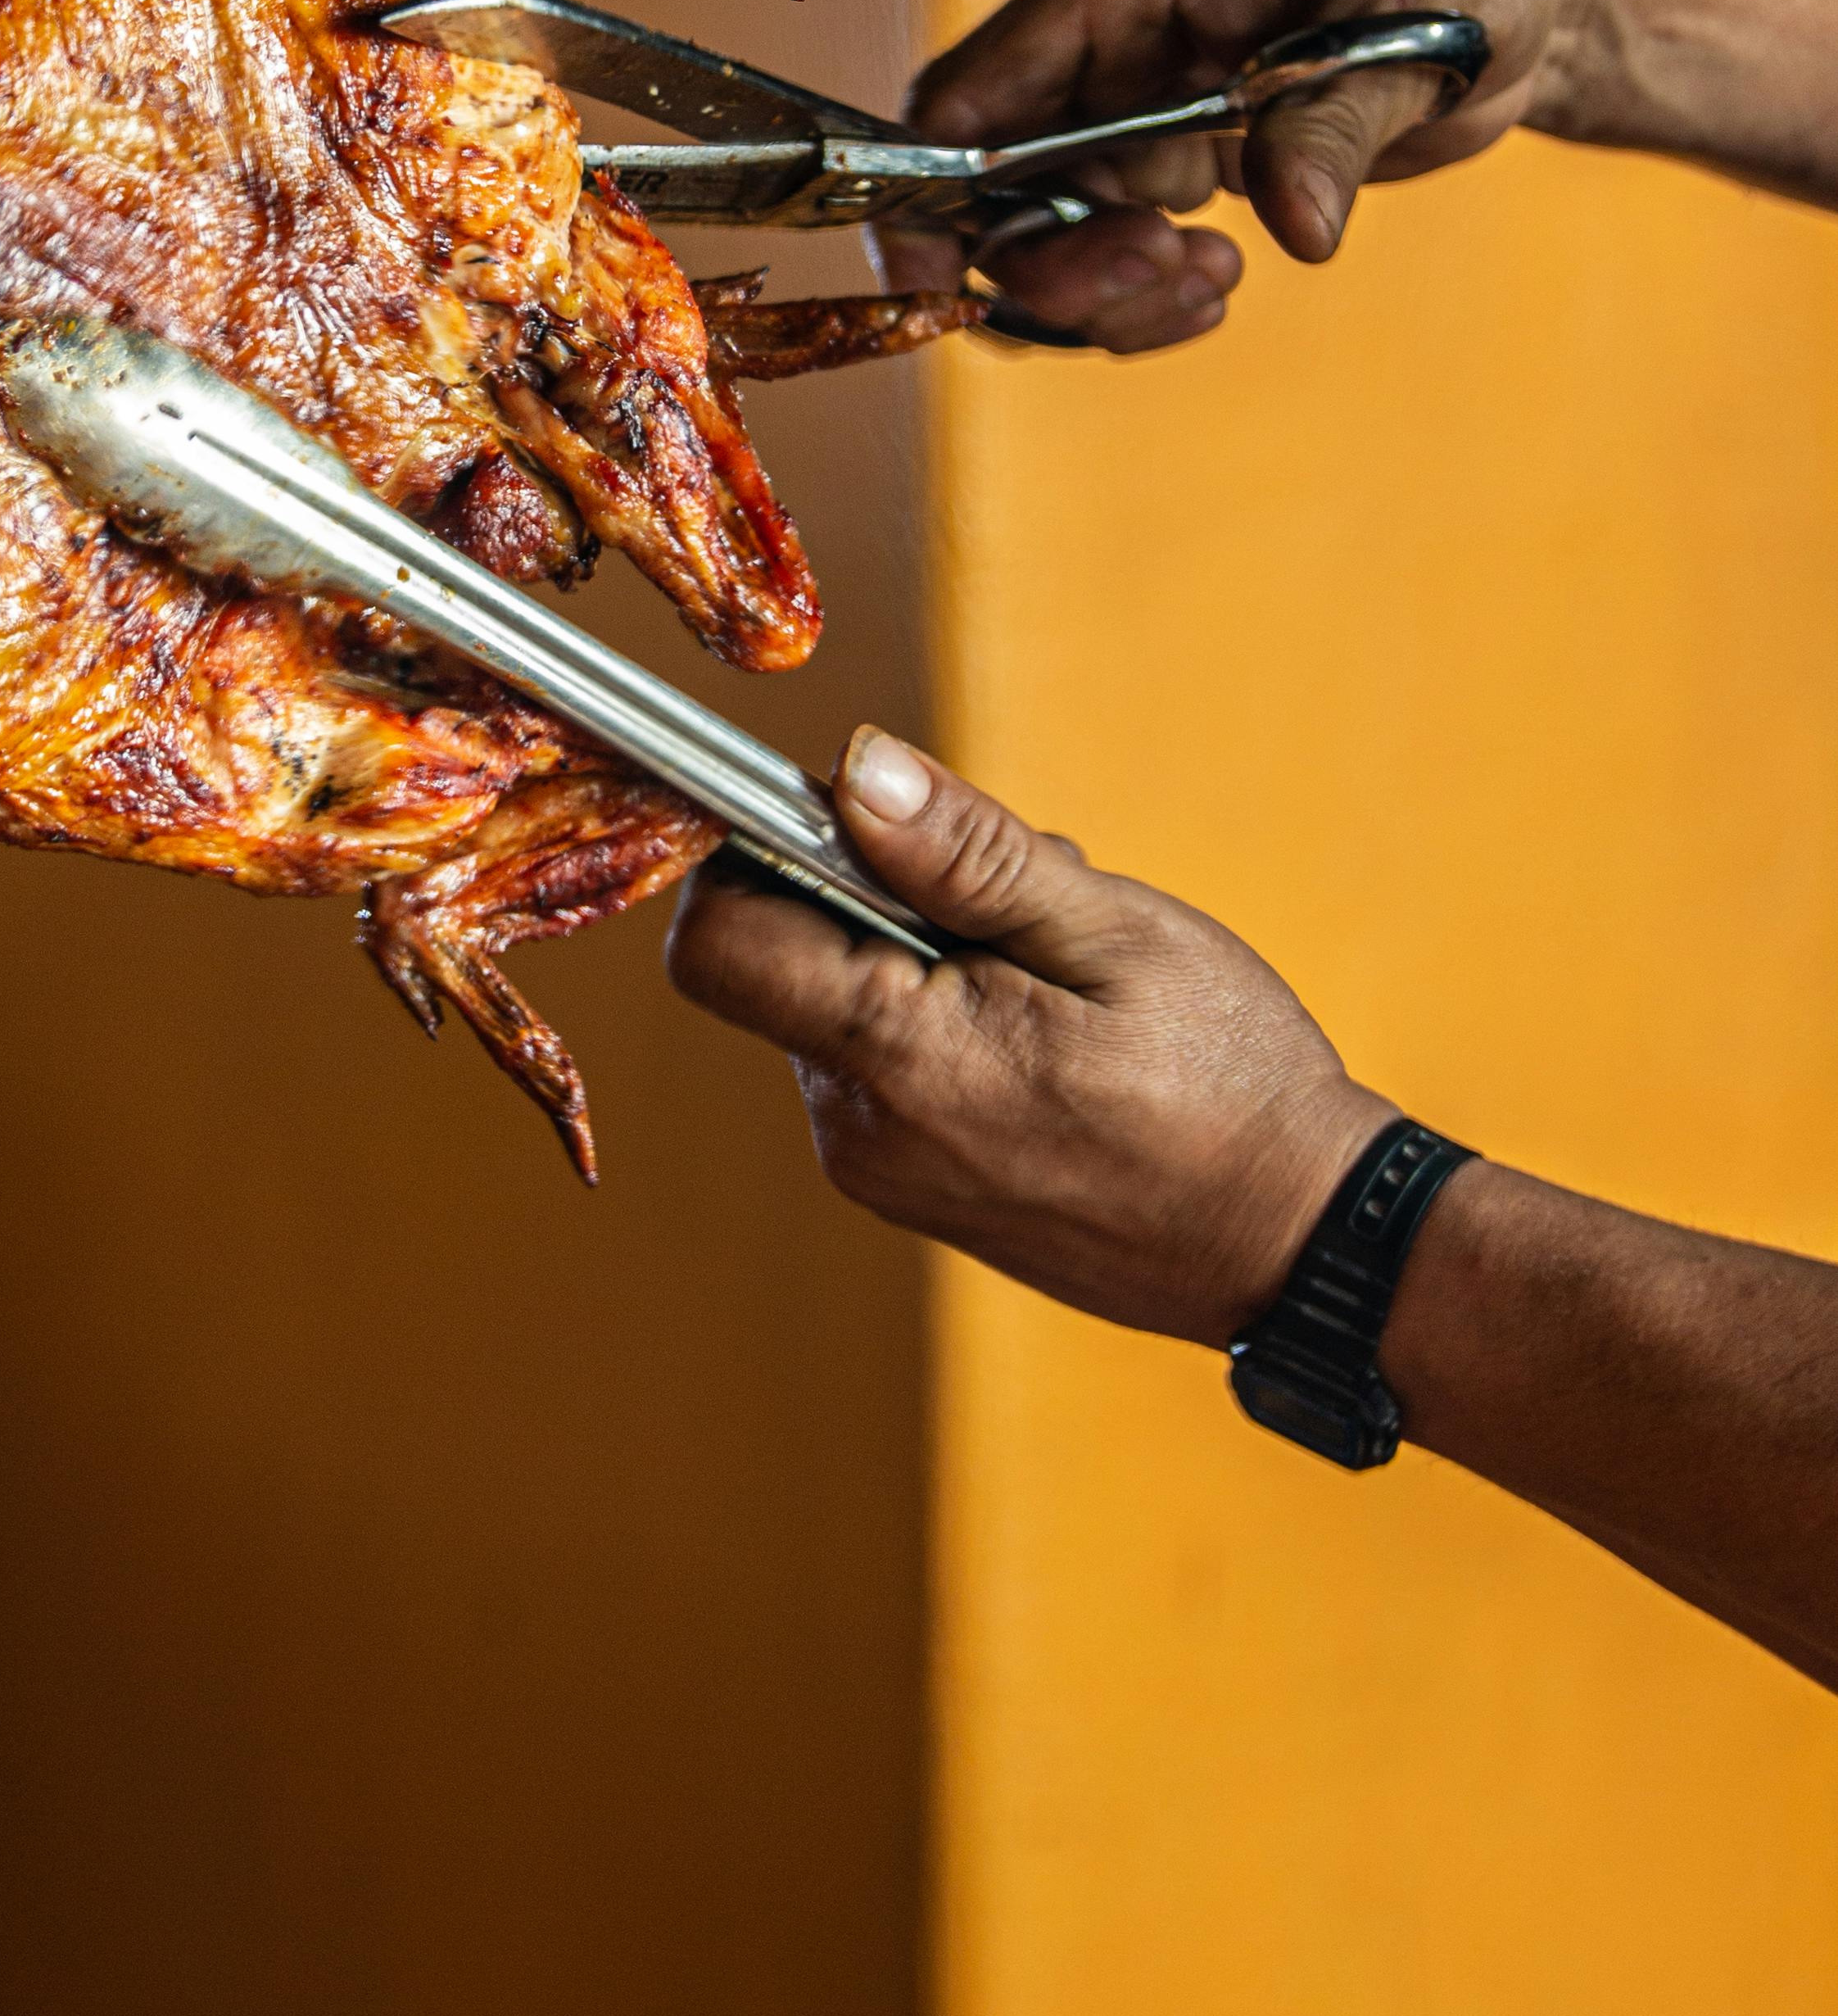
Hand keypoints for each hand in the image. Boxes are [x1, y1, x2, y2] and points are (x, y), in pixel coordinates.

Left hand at [668, 729, 1388, 1341]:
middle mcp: (860, 1129)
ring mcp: (885, 1169)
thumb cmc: (1228, 1086)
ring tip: (1058, 969)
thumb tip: (853, 771)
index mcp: (897, 1061)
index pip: (716, 940)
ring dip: (920, 951)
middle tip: (1019, 900)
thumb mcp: (1113, 934)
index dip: (753, 851)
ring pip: (836, 1001)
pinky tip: (1050, 1024)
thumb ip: (968, 854)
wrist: (1299, 1245)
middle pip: (780, 956)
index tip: (852, 816)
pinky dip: (940, 1014)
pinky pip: (881, 1062)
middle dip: (872, 890)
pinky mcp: (917, 1186)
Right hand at [889, 0, 1587, 351]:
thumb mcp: (1415, 28)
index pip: (976, 80)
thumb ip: (1335, 122)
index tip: (938, 271)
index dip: (932, 181)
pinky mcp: (1177, 160)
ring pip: (1050, 230)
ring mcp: (1136, 103)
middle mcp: (1108, 38)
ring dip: (1109, 285)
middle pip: (997, 178)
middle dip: (1059, 254)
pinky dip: (1148, 295)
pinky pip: (1114, 252)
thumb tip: (1293, 223)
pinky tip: (1223, 281)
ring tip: (1218, 277)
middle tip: (1170, 265)